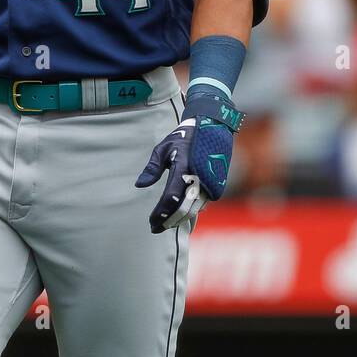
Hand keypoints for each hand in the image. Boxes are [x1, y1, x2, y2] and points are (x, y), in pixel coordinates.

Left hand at [135, 92, 242, 233]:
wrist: (212, 128)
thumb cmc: (184, 138)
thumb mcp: (164, 148)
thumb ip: (152, 168)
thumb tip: (139, 185)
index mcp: (184, 168)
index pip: (170, 198)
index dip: (160, 213)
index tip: (151, 222)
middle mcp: (198, 179)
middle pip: (182, 210)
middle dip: (168, 222)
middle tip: (156, 228)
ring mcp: (210, 183)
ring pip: (193, 210)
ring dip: (179, 220)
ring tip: (166, 224)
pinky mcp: (216, 185)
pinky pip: (201, 204)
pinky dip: (190, 212)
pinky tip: (180, 214)